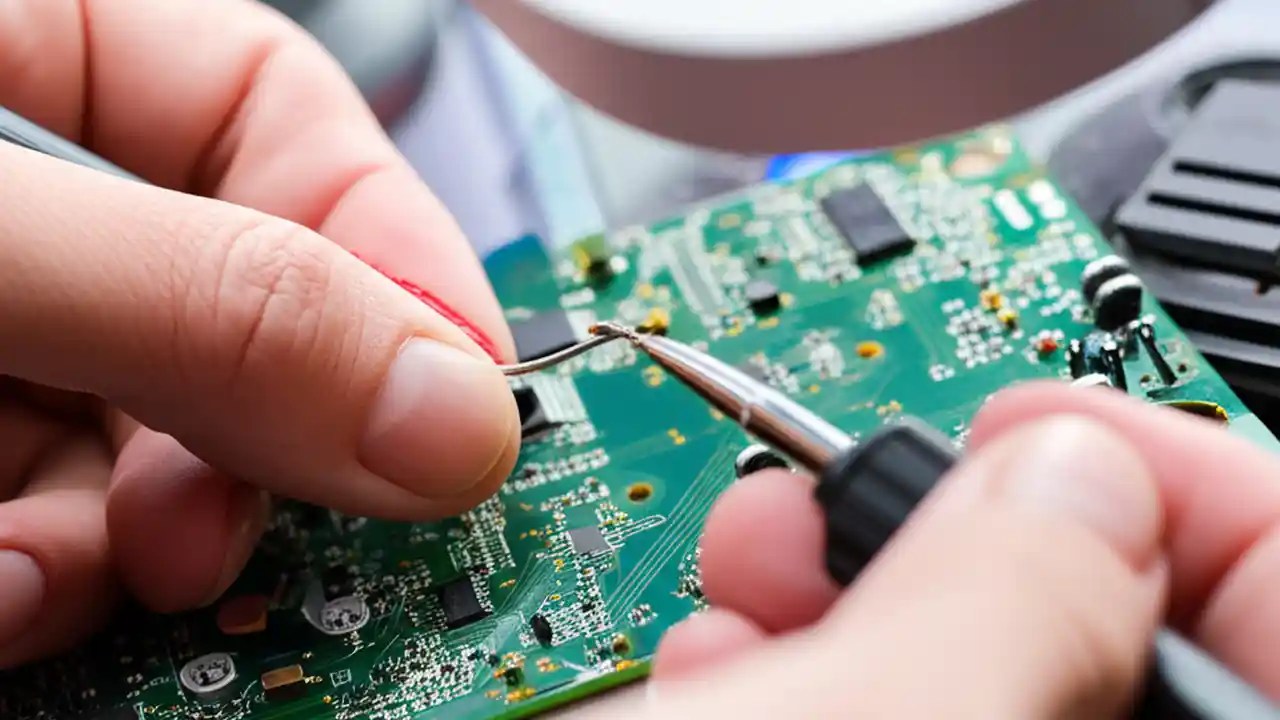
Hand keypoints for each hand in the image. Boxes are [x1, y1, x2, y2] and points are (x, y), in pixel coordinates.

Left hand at [0, 0, 517, 665]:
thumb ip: (214, 308)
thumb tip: (448, 416)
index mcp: (35, 41)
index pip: (280, 116)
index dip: (390, 253)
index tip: (455, 398)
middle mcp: (31, 195)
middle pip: (230, 307)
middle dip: (244, 441)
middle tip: (227, 529)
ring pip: (145, 439)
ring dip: (125, 544)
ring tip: (47, 580)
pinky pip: (47, 512)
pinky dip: (39, 578)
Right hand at [629, 383, 1279, 716]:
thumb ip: (1012, 590)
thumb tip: (1069, 468)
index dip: (1163, 476)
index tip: (1027, 431)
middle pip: (1104, 612)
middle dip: (955, 526)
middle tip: (846, 499)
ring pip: (976, 653)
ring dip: (850, 583)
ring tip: (745, 570)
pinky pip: (892, 700)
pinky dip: (806, 661)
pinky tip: (725, 659)